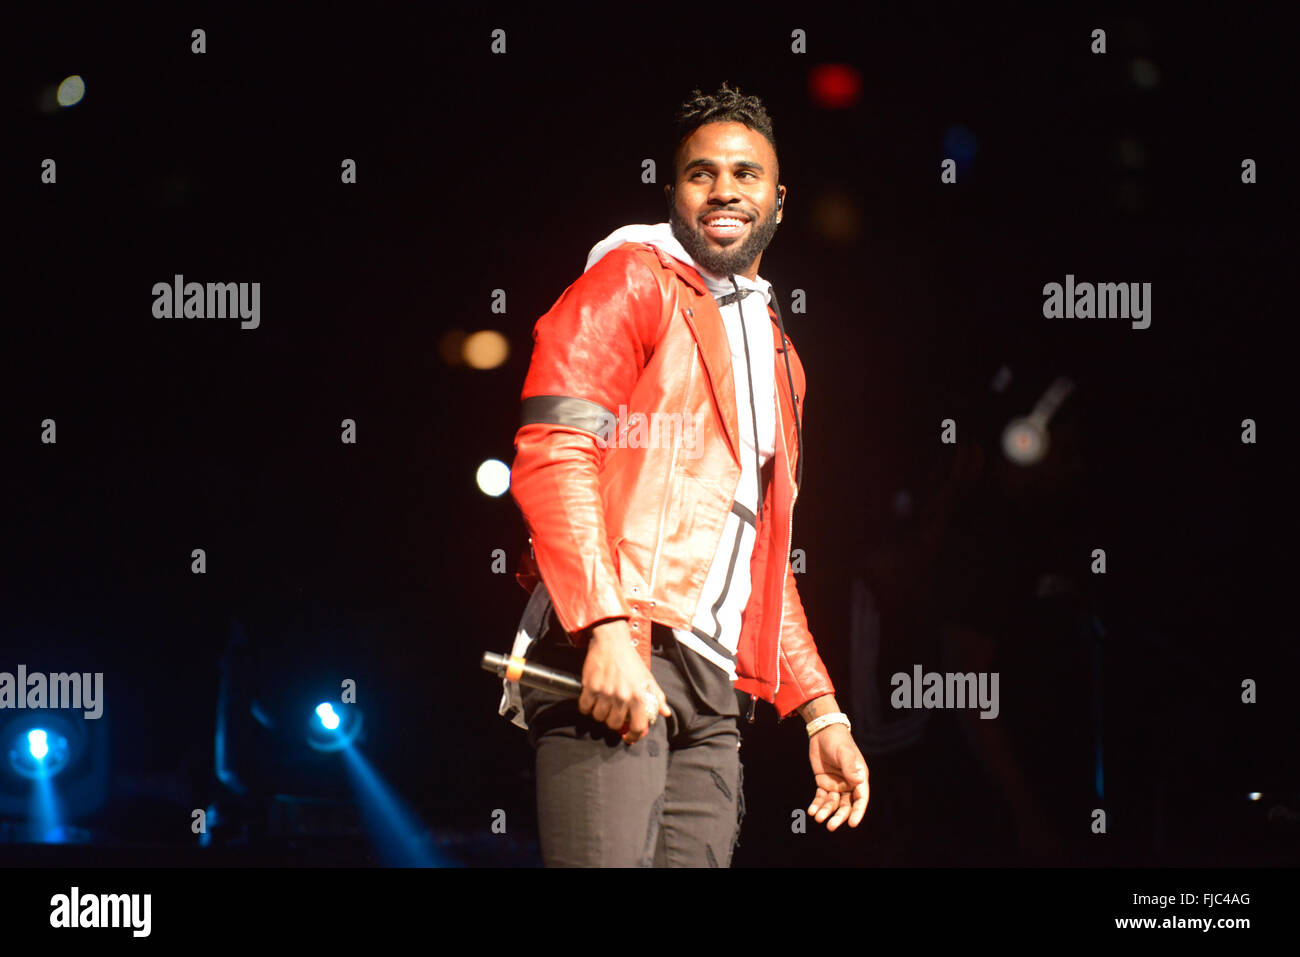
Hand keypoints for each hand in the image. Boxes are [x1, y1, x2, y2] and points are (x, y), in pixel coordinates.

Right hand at [579, 620, 670, 743]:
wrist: (612, 641)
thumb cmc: (631, 660)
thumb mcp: (648, 677)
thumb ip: (657, 696)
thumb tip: (665, 713)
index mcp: (638, 696)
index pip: (638, 726)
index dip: (634, 736)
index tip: (629, 737)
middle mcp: (622, 697)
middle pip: (614, 724)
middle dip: (614, 722)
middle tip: (614, 714)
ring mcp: (605, 693)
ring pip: (599, 717)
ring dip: (600, 714)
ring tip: (603, 704)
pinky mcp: (590, 687)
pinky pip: (585, 708)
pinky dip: (587, 707)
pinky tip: (592, 700)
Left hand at [807, 725, 868, 830]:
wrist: (823, 732)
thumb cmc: (838, 741)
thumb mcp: (844, 753)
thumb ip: (850, 767)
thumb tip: (858, 781)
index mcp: (859, 778)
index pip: (861, 799)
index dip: (857, 812)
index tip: (852, 823)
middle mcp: (849, 784)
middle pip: (845, 805)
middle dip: (838, 816)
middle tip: (830, 826)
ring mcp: (836, 784)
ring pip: (832, 804)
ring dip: (825, 811)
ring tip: (817, 817)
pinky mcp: (823, 783)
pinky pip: (821, 797)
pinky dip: (816, 804)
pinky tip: (811, 810)